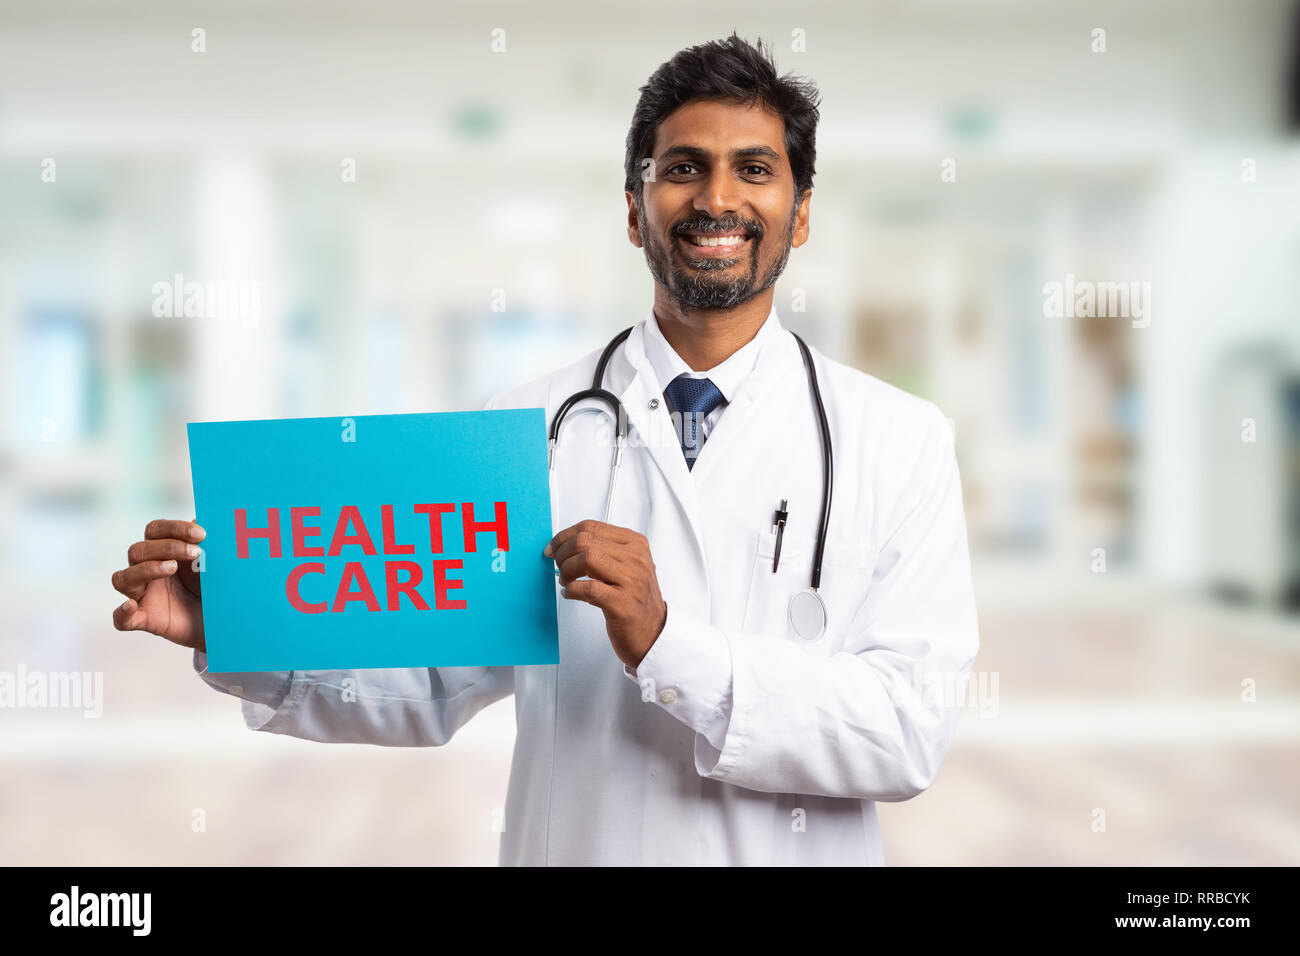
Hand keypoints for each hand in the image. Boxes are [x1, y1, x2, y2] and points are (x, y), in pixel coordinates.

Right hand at [111, 518, 206, 650]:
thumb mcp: (215, 563)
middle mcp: (147, 570)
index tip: (201, 534)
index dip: (174, 528)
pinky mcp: (144, 620)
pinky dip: (122, 613)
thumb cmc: (215, 586)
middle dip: (167, 547)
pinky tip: (131, 605)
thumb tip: (204, 519)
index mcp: (162, 551)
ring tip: (173, 567)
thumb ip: (210, 542)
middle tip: (196, 553)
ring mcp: (143, 596)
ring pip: (123, 578)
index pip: (155, 530)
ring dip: (146, 569)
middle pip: (137, 550)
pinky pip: (122, 619)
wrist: (222, 620)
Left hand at [546, 519, 666, 668]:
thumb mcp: (625, 566)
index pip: (591, 526)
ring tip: (566, 581)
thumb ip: (602, 551)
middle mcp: (636, 558)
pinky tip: (570, 593)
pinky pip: (588, 588)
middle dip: (562, 553)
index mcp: (635, 543)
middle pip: (585, 541)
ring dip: (567, 570)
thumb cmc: (634, 598)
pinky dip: (572, 590)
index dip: (564, 536)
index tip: (553, 548)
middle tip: (558, 567)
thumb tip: (565, 544)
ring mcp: (632, 580)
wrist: (652, 632)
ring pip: (587, 559)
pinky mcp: (623, 603)